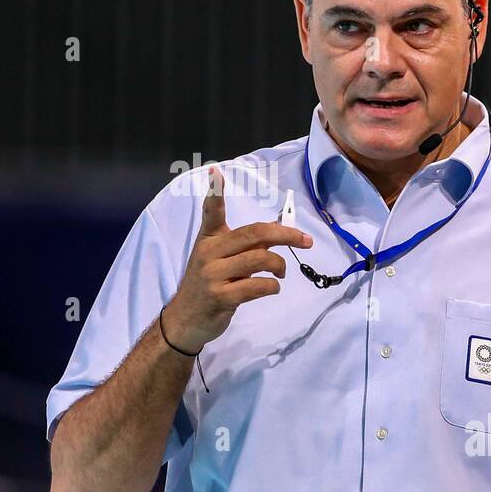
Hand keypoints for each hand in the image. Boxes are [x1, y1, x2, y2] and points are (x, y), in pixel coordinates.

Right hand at [161, 167, 312, 354]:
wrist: (185, 319)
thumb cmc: (207, 284)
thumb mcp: (220, 260)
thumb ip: (245, 246)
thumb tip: (279, 233)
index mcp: (209, 239)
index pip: (212, 212)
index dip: (215, 192)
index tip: (216, 171)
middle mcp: (209, 253)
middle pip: (253, 234)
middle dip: (285, 235)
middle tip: (305, 240)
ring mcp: (213, 275)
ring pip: (260, 259)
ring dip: (280, 265)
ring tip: (281, 273)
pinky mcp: (220, 297)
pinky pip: (257, 286)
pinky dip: (272, 286)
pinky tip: (272, 288)